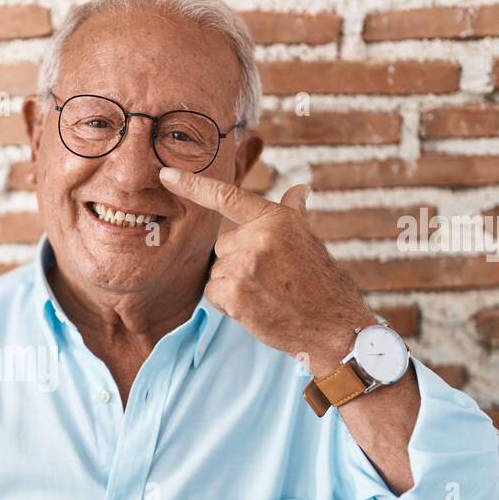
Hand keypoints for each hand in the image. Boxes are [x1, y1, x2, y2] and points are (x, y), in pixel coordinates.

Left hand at [158, 168, 375, 376]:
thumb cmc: (321, 283)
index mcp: (275, 219)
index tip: (166, 174)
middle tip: (269, 279)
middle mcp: (258, 237)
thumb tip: (298, 189)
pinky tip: (256, 308)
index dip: (193, 185)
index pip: (227, 197)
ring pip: (218, 272)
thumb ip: (292, 214)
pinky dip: (228, 304)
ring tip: (266, 295)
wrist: (332, 324)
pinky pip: (213, 294)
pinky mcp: (236, 293)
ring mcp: (245, 265)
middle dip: (238, 263)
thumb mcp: (309, 240)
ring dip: (234, 286)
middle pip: (222, 246)